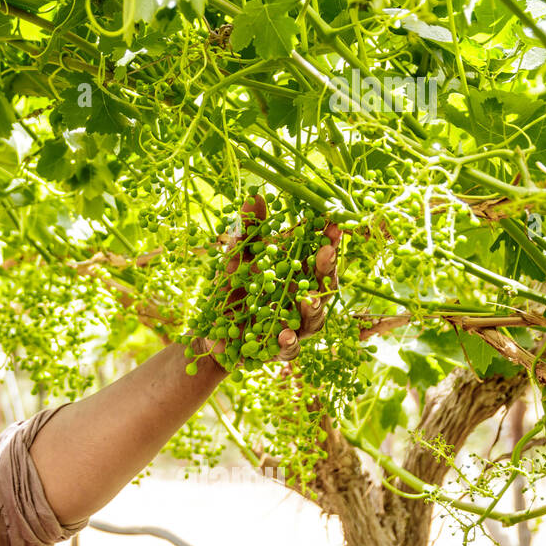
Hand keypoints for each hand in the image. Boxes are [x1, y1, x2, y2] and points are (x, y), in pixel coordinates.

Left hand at [192, 193, 341, 369]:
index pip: (319, 256)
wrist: (211, 332)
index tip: (333, 223)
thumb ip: (248, 231)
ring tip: (309, 299)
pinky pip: (290, 348)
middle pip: (324, 285)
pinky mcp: (279, 350)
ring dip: (313, 308)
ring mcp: (296, 327)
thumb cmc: (231, 290)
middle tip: (326, 251)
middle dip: (327, 268)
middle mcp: (304, 300)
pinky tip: (284, 334)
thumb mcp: (236, 257)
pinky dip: (289, 342)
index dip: (328, 240)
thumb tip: (254, 195)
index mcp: (298, 275)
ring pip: (314, 319)